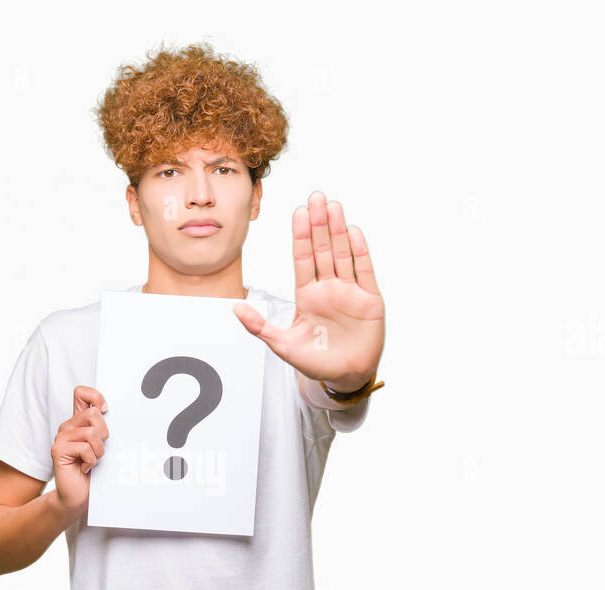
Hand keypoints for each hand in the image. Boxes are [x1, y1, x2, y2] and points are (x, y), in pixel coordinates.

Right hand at [52, 385, 108, 516]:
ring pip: (92, 433)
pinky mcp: (58, 449)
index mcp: (78, 422)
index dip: (96, 397)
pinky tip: (84, 467)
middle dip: (104, 435)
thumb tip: (112, 412)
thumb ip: (103, 428)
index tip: (105, 411)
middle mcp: (68, 427)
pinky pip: (85, 448)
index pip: (82, 393)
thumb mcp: (102, 446)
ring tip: (91, 461)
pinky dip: (91, 461)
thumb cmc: (93, 473)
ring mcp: (61, 437)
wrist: (79, 496)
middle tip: (97, 450)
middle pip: (94, 413)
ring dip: (98, 452)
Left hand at [233, 190, 384, 391]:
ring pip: (343, 254)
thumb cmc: (316, 362)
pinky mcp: (369, 300)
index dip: (301, 236)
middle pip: (323, 249)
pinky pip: (364, 271)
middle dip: (318, 224)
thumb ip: (259, 327)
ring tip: (333, 207)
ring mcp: (349, 291)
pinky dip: (359, 252)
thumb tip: (234, 309)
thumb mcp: (282, 345)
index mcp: (307, 295)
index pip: (302, 259)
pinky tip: (353, 232)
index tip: (298, 213)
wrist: (346, 377)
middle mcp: (328, 288)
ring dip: (338, 230)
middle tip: (316, 198)